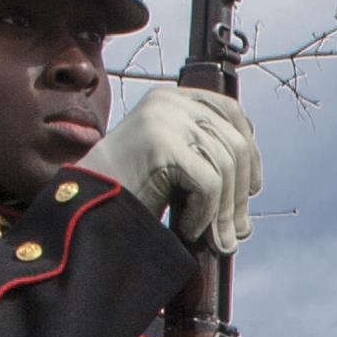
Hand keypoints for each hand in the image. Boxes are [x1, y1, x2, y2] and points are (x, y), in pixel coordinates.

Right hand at [77, 85, 255, 248]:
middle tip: (236, 232)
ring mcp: (164, 119)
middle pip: (235, 145)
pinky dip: (205, 212)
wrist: (85, 202)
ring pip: (225, 166)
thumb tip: (251, 194)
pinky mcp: (160, 142)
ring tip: (215, 238)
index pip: (231, 111)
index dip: (249, 152)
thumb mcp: (173, 162)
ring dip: (224, 212)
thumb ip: (207, 160)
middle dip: (240, 195)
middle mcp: (169, 101)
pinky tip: (189, 228)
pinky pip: (208, 182)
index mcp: (172, 98)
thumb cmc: (128, 188)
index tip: (250, 188)